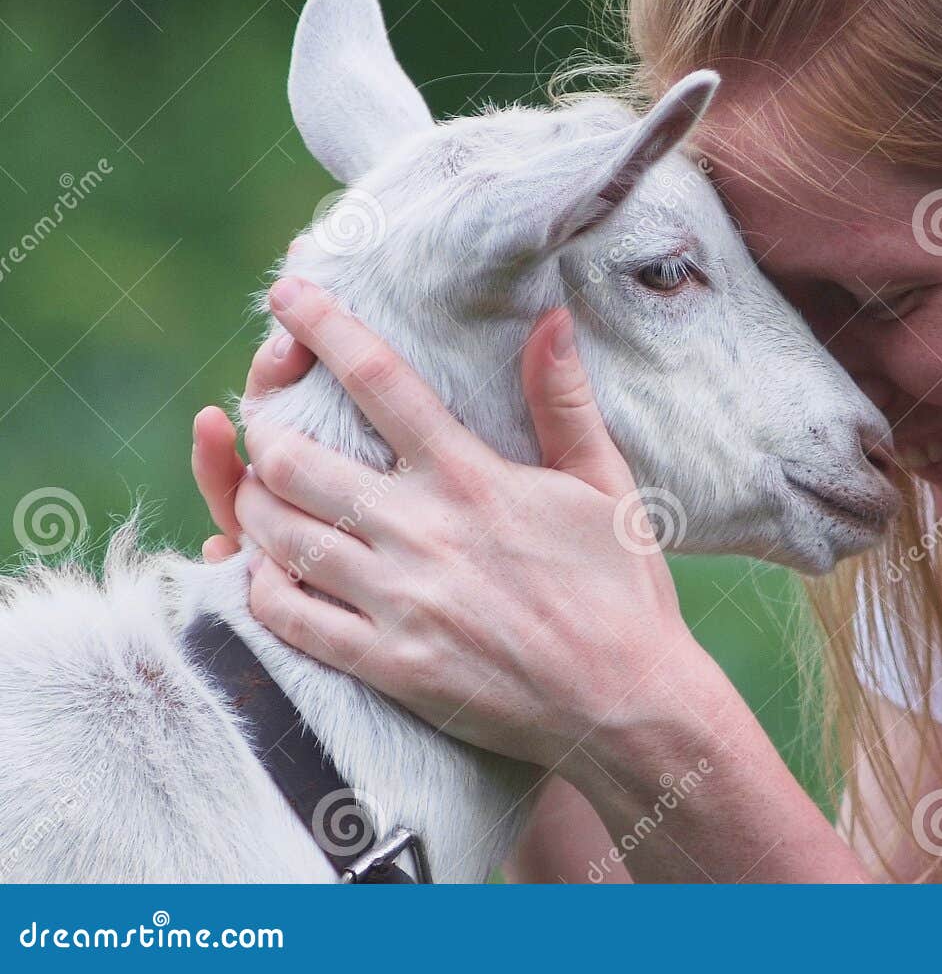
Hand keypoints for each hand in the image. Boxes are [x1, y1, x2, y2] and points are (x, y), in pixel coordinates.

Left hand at [194, 277, 711, 769]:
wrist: (628, 705)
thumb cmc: (623, 588)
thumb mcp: (606, 486)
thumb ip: (564, 403)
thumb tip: (549, 320)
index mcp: (474, 480)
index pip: (380, 382)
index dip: (324, 327)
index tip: (289, 293)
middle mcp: (424, 534)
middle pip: (297, 459)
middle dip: (267, 426)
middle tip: (268, 417)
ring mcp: (399, 604)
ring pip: (279, 536)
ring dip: (256, 503)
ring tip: (262, 487)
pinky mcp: (387, 665)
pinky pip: (288, 618)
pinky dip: (263, 583)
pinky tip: (270, 568)